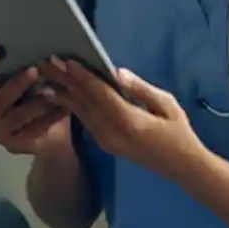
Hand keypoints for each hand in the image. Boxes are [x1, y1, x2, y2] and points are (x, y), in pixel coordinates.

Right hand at [0, 48, 69, 154]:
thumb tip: (47, 55)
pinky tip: (64, 109)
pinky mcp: (13, 145)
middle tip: (35, 71)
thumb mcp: (34, 83)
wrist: (51, 137)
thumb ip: (32, 70)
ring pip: (16, 116)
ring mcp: (0, 130)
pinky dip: (49, 118)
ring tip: (54, 93)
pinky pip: (32, 130)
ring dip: (36, 103)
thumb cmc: (39, 101)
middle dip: (17, 84)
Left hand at [41, 56, 204, 177]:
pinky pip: (86, 121)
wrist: (181, 167)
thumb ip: (141, 89)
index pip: (100, 95)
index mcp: (128, 122)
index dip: (82, 77)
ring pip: (81, 113)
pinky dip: (72, 106)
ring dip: (64, 93)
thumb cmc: (179, 132)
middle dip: (65, 81)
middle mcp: (111, 133)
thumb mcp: (167, 105)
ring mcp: (106, 140)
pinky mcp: (105, 143)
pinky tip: (61, 94)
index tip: (66, 61)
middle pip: (84, 103)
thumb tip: (117, 72)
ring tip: (47, 75)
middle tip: (47, 62)